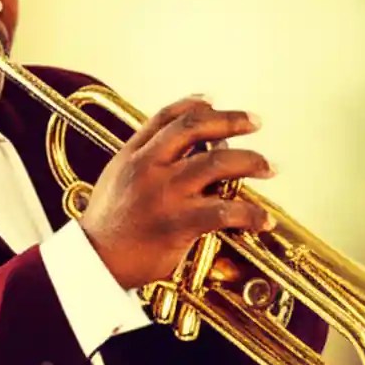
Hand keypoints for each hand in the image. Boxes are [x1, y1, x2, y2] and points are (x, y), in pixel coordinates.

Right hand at [77, 96, 275, 289]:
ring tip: (268, 167)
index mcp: (132, 155)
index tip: (212, 101)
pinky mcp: (178, 223)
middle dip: (231, 120)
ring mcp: (164, 194)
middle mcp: (148, 167)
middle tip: (255, 122)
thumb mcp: (116, 180)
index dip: (193, 104)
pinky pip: (225, 211)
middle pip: (195, 128)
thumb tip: (183, 149)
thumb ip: (144, 160)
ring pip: (217, 163)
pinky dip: (251, 215)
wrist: (95, 264)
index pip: (165, 117)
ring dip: (251, 161)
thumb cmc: (108, 227)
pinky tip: (263, 220)